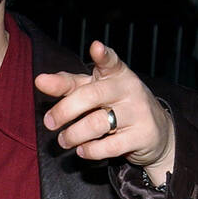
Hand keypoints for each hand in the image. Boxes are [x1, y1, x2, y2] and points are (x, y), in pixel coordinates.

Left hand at [35, 40, 174, 172]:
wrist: (157, 132)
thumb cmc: (117, 106)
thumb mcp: (96, 90)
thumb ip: (69, 84)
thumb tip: (40, 80)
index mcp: (116, 74)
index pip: (109, 61)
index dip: (102, 55)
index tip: (96, 48)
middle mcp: (128, 89)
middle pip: (91, 96)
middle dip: (64, 110)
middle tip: (49, 122)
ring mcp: (137, 112)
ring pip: (97, 123)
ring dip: (73, 134)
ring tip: (63, 141)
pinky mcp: (141, 136)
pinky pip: (109, 146)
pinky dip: (90, 150)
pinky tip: (82, 150)